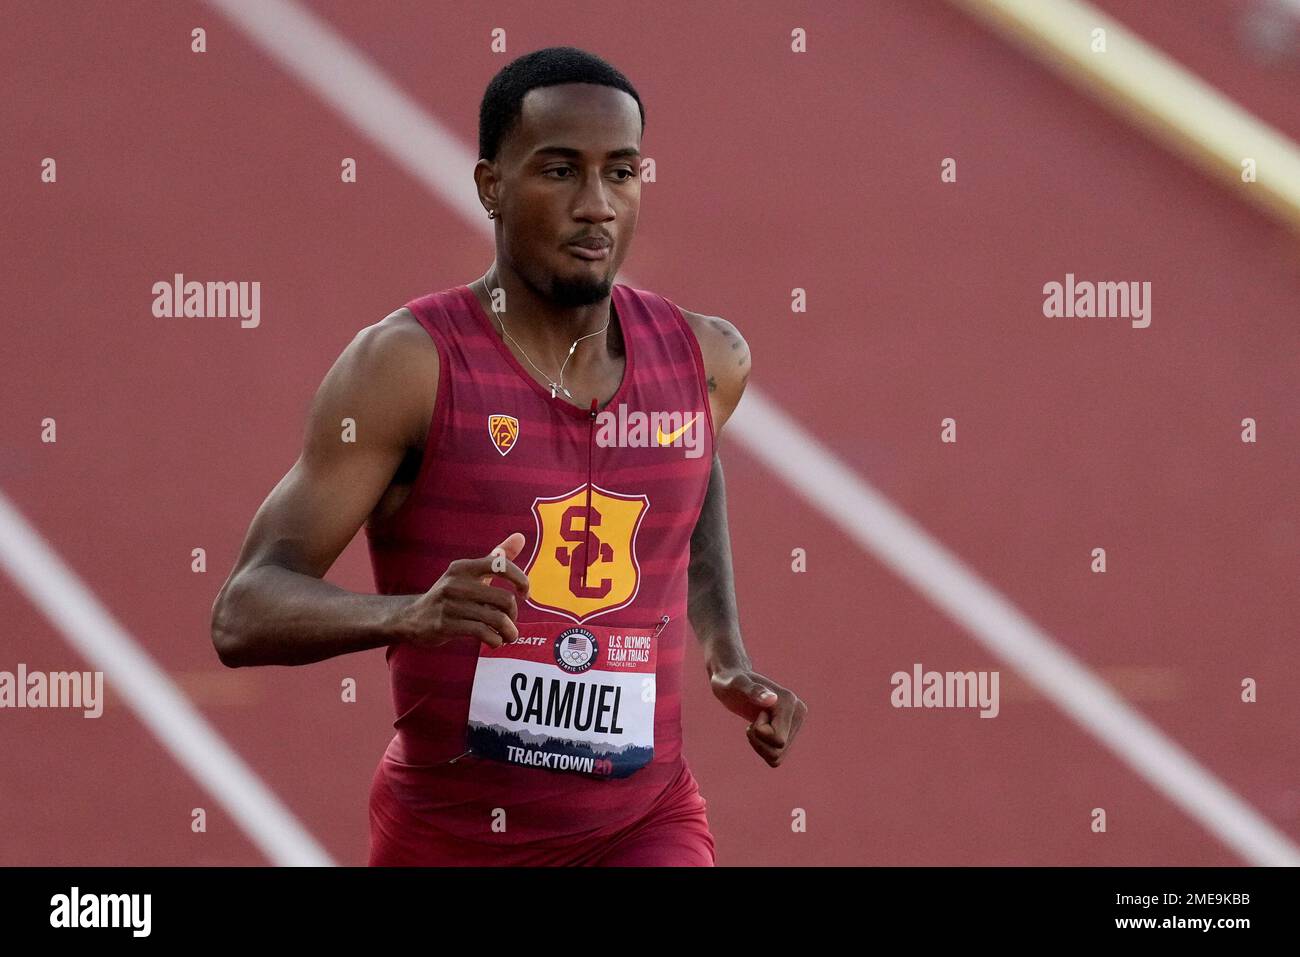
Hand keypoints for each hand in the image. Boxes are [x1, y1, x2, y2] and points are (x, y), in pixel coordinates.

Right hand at [399, 533, 529, 648]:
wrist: (413, 617)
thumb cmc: (451, 594)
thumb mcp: (470, 573)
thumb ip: (497, 557)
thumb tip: (521, 537)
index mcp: (464, 567)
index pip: (501, 565)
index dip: (521, 579)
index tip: (524, 593)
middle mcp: (456, 583)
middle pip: (504, 599)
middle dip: (514, 615)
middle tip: (511, 621)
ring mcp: (450, 604)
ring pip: (496, 619)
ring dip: (509, 631)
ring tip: (509, 635)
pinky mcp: (445, 625)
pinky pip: (482, 633)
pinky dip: (495, 640)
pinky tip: (495, 641)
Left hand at [709, 667, 806, 766]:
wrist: (732, 680)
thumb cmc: (730, 682)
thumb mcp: (736, 686)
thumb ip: (753, 691)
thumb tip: (772, 699)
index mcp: (790, 702)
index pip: (778, 740)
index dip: (759, 732)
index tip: (755, 713)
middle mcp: (799, 712)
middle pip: (779, 751)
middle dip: (758, 740)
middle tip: (753, 720)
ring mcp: (796, 723)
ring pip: (778, 757)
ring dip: (759, 745)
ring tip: (755, 724)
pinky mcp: (790, 731)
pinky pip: (776, 757)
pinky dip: (763, 748)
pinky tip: (758, 730)